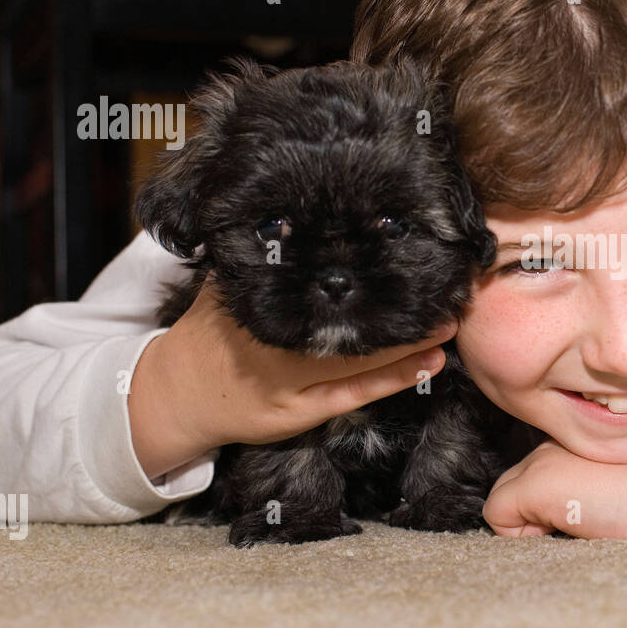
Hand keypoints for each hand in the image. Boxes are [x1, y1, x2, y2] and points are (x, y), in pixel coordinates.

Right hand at [129, 275, 453, 477]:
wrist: (178, 395)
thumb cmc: (212, 333)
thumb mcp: (225, 287)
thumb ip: (259, 260)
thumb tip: (289, 215)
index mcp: (262, 308)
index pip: (321, 284)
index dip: (362, 269)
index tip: (399, 248)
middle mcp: (278, 346)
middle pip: (348, 324)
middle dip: (397, 306)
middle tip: (444, 286)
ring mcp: (292, 383)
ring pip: (360, 362)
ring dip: (409, 343)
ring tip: (449, 322)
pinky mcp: (303, 412)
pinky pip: (356, 395)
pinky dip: (395, 378)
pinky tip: (430, 363)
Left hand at [483, 439, 626, 540]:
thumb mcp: (618, 487)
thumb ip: (587, 491)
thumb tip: (564, 519)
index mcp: (575, 444)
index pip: (539, 474)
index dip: (550, 506)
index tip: (584, 517)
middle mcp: (552, 446)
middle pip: (515, 485)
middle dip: (534, 514)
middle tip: (576, 526)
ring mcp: (540, 463)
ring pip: (504, 499)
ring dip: (530, 525)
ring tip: (573, 527)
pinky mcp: (533, 484)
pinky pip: (497, 517)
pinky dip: (520, 537)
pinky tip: (563, 532)